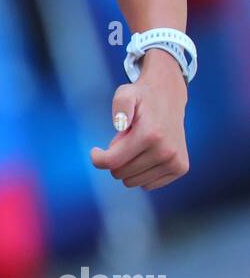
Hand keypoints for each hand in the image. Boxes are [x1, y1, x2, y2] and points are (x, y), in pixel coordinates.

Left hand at [89, 51, 189, 189]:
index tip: (96, 152)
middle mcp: (165, 151)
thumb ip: (119, 105)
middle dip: (116, 160)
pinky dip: (142, 173)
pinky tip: (147, 154)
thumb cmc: (142, 98)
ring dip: (129, 167)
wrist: (170, 97)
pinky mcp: (180, 168)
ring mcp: (175, 162)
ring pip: (133, 182)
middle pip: (121, 173)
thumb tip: (120, 125)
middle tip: (126, 140)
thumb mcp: (125, 93)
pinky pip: (148, 185)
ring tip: (138, 146)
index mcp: (150, 134)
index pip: (112, 161)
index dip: (98, 159)